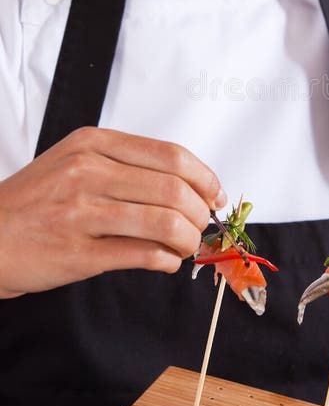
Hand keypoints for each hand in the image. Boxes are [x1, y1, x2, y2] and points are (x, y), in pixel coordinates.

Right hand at [0, 126, 226, 297]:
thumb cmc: (35, 201)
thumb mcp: (75, 164)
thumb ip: (127, 169)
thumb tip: (190, 189)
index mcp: (93, 144)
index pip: (171, 155)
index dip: (205, 177)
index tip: (215, 195)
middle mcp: (88, 172)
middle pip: (174, 189)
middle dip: (200, 212)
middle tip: (200, 226)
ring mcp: (81, 213)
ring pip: (164, 222)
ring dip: (187, 239)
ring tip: (184, 246)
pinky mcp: (78, 253)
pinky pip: (142, 255)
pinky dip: (166, 261)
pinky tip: (165, 262)